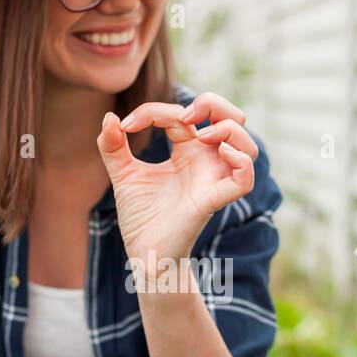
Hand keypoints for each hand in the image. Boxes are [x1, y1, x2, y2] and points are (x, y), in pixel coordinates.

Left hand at [96, 92, 258, 262]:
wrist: (143, 252)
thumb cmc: (141, 216)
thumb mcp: (123, 174)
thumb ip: (113, 147)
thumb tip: (109, 118)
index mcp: (186, 151)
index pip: (181, 115)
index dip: (153, 111)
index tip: (125, 127)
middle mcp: (205, 161)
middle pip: (232, 118)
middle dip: (214, 103)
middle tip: (184, 116)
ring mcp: (213, 179)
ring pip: (246, 144)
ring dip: (228, 129)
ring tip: (200, 136)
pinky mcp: (213, 200)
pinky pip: (244, 178)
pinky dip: (239, 161)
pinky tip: (217, 154)